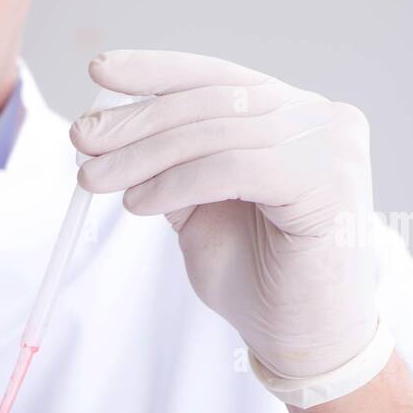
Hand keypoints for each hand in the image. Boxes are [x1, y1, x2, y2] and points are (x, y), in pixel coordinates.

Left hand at [72, 50, 379, 381]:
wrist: (303, 342)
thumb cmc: (259, 280)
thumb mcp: (201, 211)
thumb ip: (173, 166)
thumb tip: (107, 130)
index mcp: (295, 116)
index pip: (219, 77)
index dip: (156, 71)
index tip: (99, 71)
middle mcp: (321, 119)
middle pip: (211, 101)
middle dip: (137, 119)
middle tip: (81, 139)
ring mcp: (332, 145)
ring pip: (215, 133)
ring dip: (142, 156)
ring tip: (95, 180)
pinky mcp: (328, 180)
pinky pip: (232, 167)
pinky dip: (175, 183)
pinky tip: (138, 203)